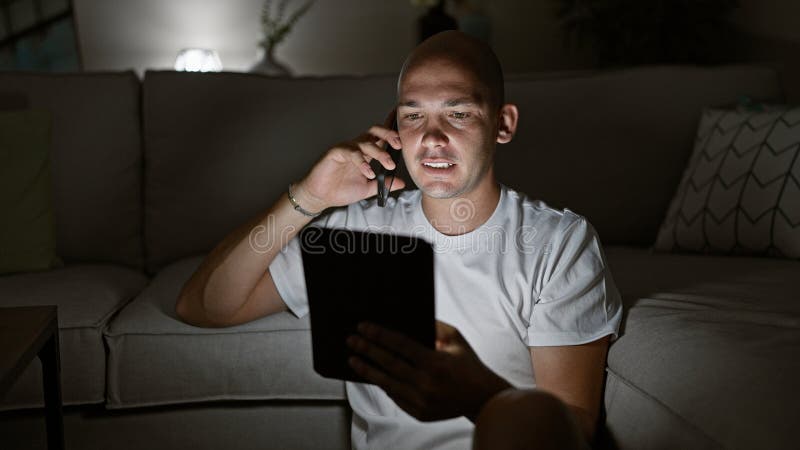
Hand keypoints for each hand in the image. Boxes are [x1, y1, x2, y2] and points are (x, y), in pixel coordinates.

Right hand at [292, 108, 404, 211]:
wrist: (321, 197)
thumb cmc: (341, 190)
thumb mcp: (368, 189)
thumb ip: (383, 184)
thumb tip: (401, 182)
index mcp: (366, 153)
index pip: (381, 138)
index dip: (393, 132)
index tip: (405, 131)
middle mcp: (357, 147)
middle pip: (375, 131)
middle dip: (388, 135)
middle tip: (399, 145)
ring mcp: (347, 148)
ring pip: (365, 142)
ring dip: (379, 152)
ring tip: (388, 164)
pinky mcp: (335, 152)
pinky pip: (351, 153)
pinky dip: (362, 162)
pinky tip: (368, 172)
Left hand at [346, 320, 511, 421]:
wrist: (482, 399)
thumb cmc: (469, 365)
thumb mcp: (455, 339)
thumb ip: (434, 327)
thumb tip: (408, 318)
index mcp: (435, 362)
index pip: (400, 345)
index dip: (379, 335)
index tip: (363, 327)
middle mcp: (426, 383)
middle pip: (389, 364)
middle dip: (367, 350)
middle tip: (351, 340)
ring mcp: (421, 401)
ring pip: (387, 383)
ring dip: (368, 370)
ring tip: (353, 360)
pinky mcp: (419, 413)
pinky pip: (395, 397)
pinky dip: (383, 385)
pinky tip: (373, 374)